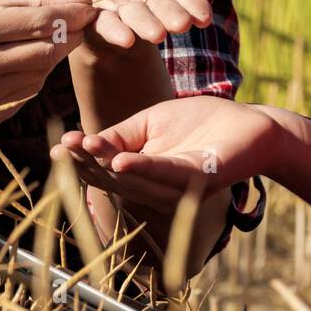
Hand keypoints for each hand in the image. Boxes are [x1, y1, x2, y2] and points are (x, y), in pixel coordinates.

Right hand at [0, 0, 97, 125]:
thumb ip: (32, 0)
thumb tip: (80, 1)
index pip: (41, 22)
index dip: (72, 14)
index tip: (89, 8)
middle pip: (48, 50)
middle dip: (69, 35)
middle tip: (77, 24)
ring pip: (42, 74)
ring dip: (53, 56)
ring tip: (44, 41)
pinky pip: (29, 93)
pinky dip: (35, 76)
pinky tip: (22, 64)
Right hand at [49, 95, 276, 208]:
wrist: (252, 125)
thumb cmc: (203, 123)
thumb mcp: (153, 122)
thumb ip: (123, 134)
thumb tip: (87, 142)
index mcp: (144, 172)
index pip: (106, 167)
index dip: (81, 159)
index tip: (57, 144)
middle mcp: (157, 187)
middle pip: (113, 177)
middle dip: (86, 163)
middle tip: (61, 147)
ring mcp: (177, 187)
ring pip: (134, 178)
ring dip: (106, 164)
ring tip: (82, 148)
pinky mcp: (198, 179)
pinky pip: (165, 174)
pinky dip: (142, 168)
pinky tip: (120, 161)